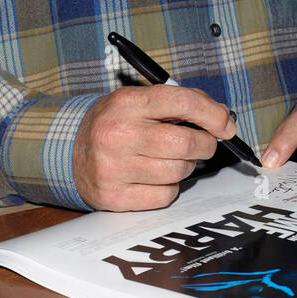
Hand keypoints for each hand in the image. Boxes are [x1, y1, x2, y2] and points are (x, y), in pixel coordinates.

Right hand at [73, 85, 236, 210]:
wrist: (71, 152)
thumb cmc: (116, 124)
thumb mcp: (139, 100)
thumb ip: (179, 103)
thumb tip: (222, 117)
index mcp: (127, 102)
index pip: (182, 102)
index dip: (213, 114)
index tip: (226, 124)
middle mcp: (118, 134)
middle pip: (185, 143)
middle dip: (205, 145)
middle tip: (203, 144)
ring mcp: (114, 168)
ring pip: (179, 171)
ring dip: (186, 167)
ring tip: (172, 159)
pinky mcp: (114, 197)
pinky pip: (165, 196)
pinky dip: (169, 188)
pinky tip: (155, 177)